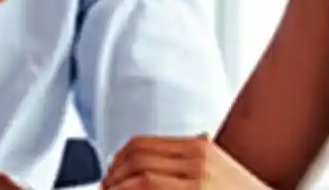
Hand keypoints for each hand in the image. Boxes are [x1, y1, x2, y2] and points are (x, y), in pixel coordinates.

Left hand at [102, 135, 268, 188]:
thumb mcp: (222, 169)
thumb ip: (198, 158)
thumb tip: (169, 155)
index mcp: (200, 149)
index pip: (143, 144)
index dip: (118, 158)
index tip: (110, 172)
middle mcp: (198, 162)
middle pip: (137, 158)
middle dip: (112, 175)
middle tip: (106, 187)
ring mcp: (196, 182)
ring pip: (139, 177)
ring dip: (116, 187)